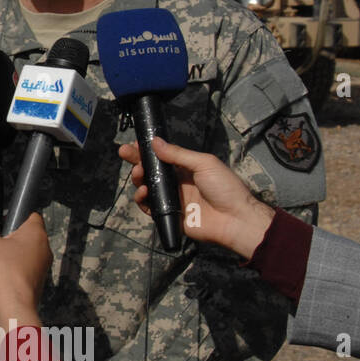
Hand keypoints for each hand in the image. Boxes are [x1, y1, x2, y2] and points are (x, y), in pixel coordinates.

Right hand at [0, 214, 49, 329]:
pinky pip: (6, 280)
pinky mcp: (26, 289)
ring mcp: (34, 273)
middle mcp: (40, 253)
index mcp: (36, 236)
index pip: (30, 215)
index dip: (13, 217)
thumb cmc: (2, 271)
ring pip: (5, 263)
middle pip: (11, 242)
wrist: (11, 308)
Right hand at [118, 136, 275, 258]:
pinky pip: (150, 207)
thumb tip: (156, 141)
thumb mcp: (204, 164)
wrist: (234, 218)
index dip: (147, 150)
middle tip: (124, 153)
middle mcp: (177, 183)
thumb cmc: (225, 188)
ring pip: (147, 187)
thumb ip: (178, 154)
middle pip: (151, 170)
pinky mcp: (169, 215)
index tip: (134, 143)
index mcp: (186, 168)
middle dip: (136, 161)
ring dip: (139, 179)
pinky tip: (144, 192)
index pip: (162, 157)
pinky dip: (143, 199)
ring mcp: (172, 199)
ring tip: (138, 174)